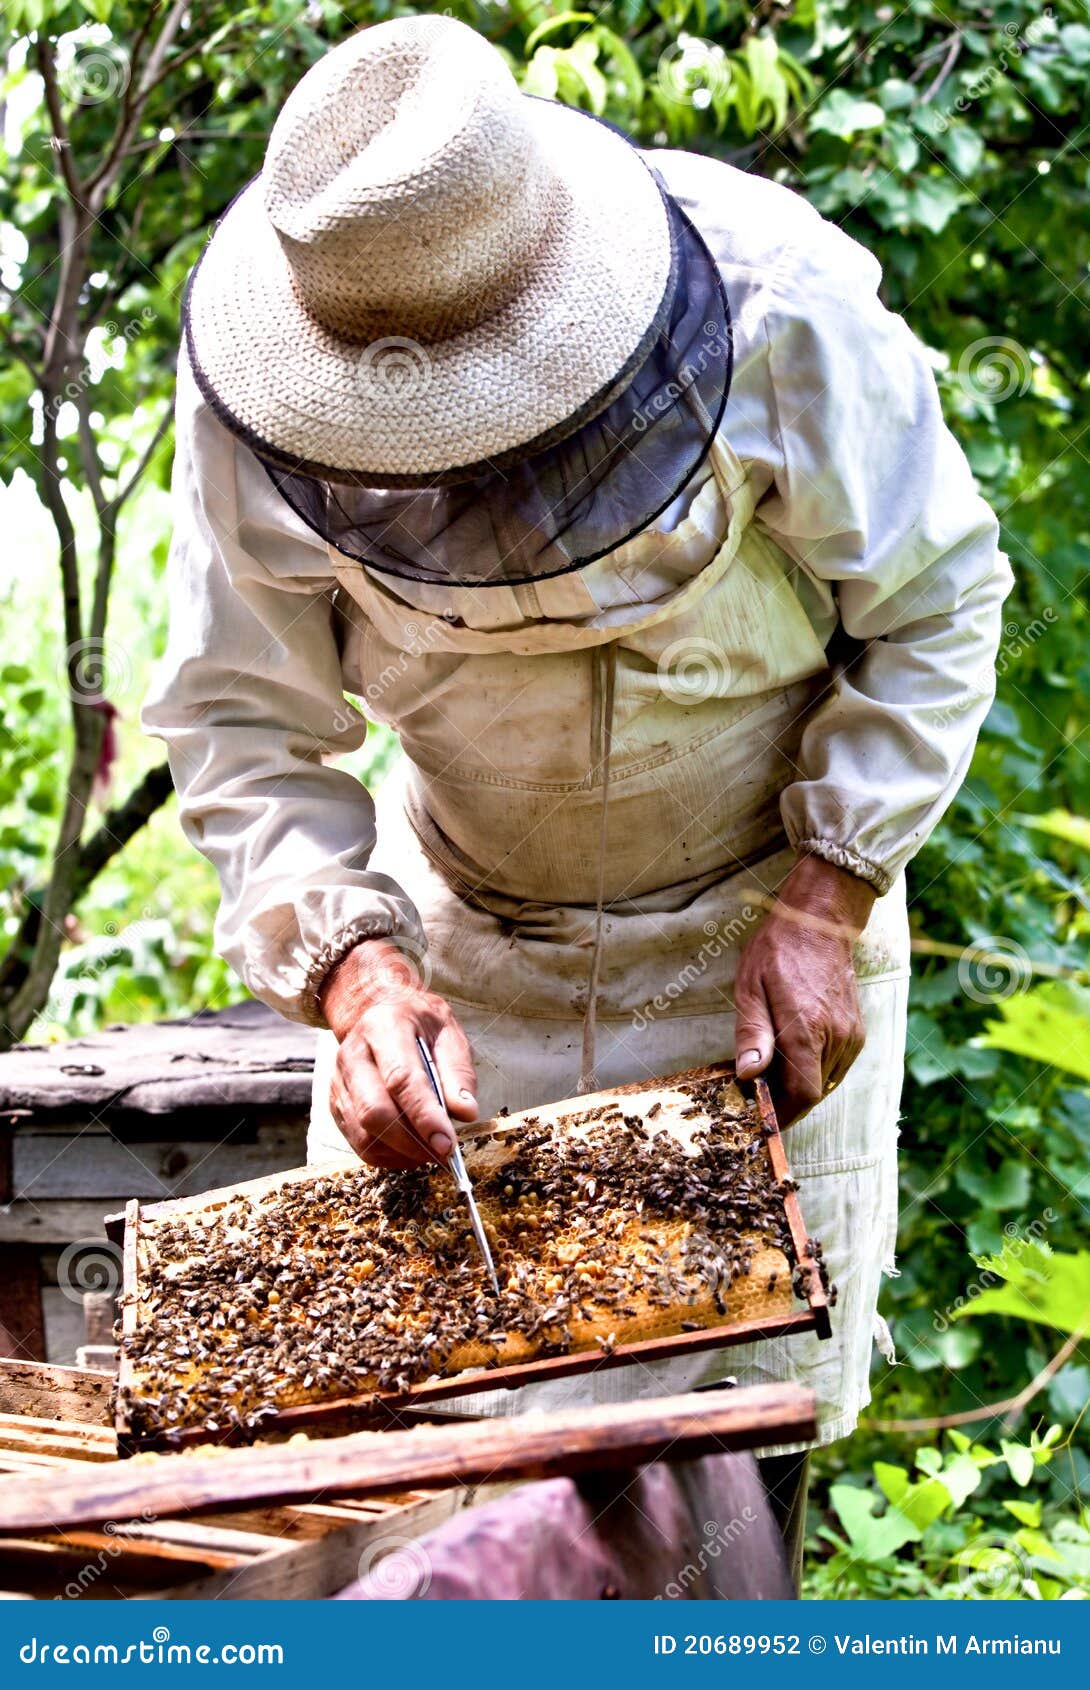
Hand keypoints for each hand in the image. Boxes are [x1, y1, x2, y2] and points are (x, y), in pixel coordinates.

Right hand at [318, 939, 477, 1169]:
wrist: (379, 1010)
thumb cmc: (420, 1022)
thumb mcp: (448, 1032)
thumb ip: (458, 1072)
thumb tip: (466, 1112)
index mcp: (383, 1028)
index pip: (400, 1079)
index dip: (424, 1117)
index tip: (447, 1144)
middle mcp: (353, 1055)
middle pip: (374, 1111)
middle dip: (412, 1142)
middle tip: (444, 1153)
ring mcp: (339, 1081)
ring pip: (364, 1133)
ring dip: (402, 1152)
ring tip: (431, 1150)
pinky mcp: (336, 1104)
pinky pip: (359, 1143)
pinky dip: (389, 1156)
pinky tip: (412, 1150)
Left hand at [733, 855, 875, 1125]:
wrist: (820, 922)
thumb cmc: (778, 951)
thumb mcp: (750, 988)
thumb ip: (753, 1033)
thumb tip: (748, 1075)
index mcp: (807, 1029)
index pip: (803, 1094)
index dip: (783, 1114)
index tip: (762, 1119)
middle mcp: (835, 1037)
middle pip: (814, 1093)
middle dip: (786, 1102)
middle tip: (758, 1097)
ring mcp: (851, 1035)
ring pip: (827, 1083)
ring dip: (801, 1088)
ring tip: (773, 1078)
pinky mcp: (858, 1031)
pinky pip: (837, 1067)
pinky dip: (816, 1072)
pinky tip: (796, 1060)